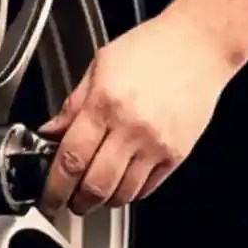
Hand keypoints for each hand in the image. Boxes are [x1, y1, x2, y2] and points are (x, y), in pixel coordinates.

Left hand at [38, 12, 237, 216]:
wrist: (200, 45)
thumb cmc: (152, 48)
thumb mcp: (100, 65)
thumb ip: (73, 104)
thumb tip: (50, 132)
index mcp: (105, 104)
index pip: (71, 159)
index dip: (55, 188)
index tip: (48, 198)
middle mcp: (131, 128)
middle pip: (96, 185)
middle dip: (77, 202)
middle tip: (70, 201)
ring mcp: (156, 144)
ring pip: (123, 193)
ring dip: (104, 201)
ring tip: (95, 193)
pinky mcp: (177, 153)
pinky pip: (148, 187)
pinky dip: (130, 192)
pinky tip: (122, 181)